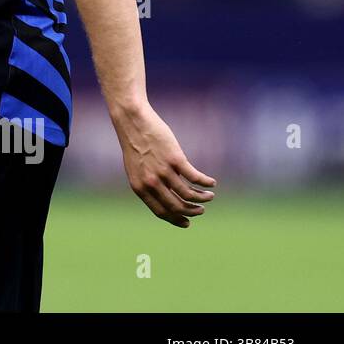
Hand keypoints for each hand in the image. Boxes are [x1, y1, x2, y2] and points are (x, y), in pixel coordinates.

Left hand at [114, 103, 216, 227]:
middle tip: (201, 210)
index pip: (161, 212)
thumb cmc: (134, 144)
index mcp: (139, 187)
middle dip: (192, 211)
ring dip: (202, 198)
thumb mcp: (135, 169)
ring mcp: (163, 171)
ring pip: (189, 194)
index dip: (176, 219)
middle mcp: (151, 182)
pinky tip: (211, 183)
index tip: (187, 222)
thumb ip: (147, 185)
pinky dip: (206, 183)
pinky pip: (195, 178)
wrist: (132, 121)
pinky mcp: (175, 159)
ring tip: (209, 196)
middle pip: (177, 206)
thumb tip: (164, 198)